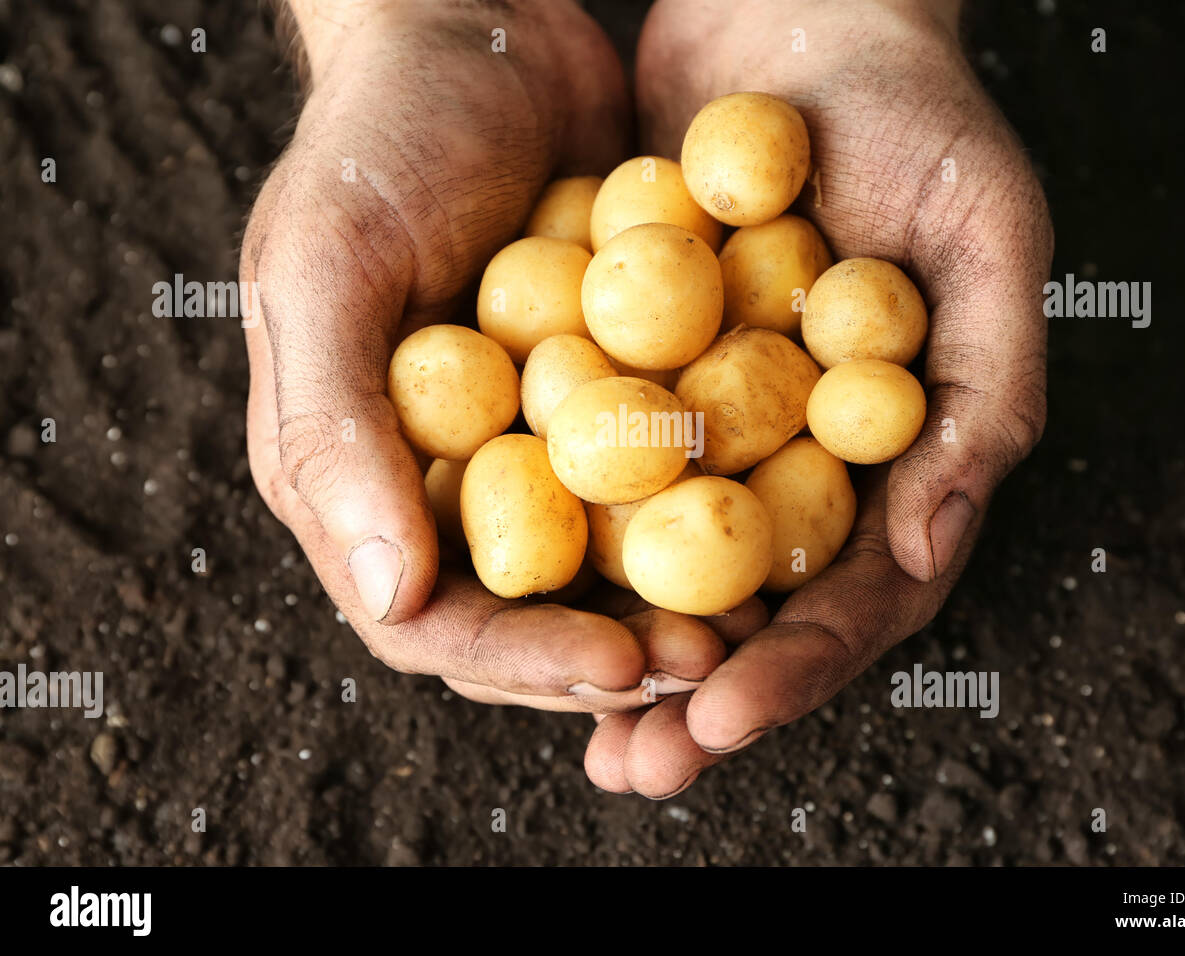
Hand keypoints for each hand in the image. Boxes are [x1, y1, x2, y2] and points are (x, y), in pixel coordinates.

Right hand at [242, 0, 743, 710]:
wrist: (480, 29)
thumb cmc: (378, 136)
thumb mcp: (325, 267)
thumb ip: (333, 433)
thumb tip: (393, 599)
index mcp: (353, 475)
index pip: (427, 621)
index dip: (521, 659)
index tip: (620, 664)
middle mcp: (441, 480)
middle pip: (524, 616)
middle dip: (614, 653)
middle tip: (714, 660)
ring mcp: (527, 444)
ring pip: (601, 569)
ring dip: (674, 610)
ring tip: (758, 624)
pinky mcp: (603, 399)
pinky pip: (657, 484)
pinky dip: (710, 519)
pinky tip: (781, 536)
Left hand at [585, 0, 1052, 794]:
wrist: (797, 10)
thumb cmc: (920, 115)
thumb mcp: (988, 238)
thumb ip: (986, 395)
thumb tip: (929, 553)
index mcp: (896, 455)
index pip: (856, 594)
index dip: (797, 665)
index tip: (723, 718)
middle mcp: (803, 458)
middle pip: (753, 604)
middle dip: (696, 692)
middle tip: (635, 769)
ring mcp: (719, 424)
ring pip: (669, 561)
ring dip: (620, 644)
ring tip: (574, 726)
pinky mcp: (640, 375)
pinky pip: (600, 466)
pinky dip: (565, 531)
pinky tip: (512, 591)